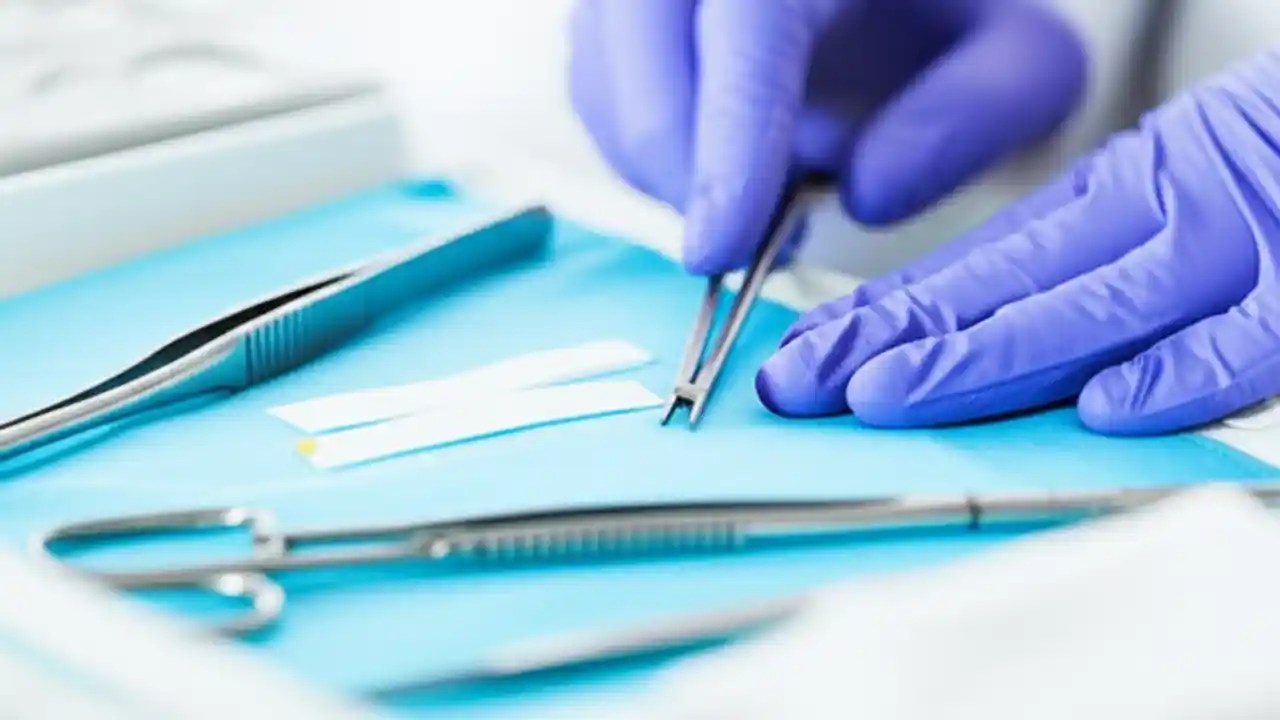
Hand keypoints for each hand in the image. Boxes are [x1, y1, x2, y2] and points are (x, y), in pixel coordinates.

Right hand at [568, 0, 1085, 273]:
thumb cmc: (965, 18)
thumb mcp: (1020, 61)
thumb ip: (974, 117)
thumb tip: (866, 195)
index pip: (745, 24)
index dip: (725, 141)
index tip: (724, 247)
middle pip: (640, 39)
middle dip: (675, 162)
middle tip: (738, 241)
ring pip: (605, 72)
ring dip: (663, 160)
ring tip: (764, 183)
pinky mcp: (620, 8)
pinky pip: (597, 87)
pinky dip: (645, 148)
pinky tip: (723, 160)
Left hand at [757, 51, 1279, 435]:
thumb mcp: (1182, 182)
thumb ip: (1104, 256)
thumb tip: (1041, 356)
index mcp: (1132, 191)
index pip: (986, 267)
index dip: (891, 314)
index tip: (809, 357)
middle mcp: (1172, 212)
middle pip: (1010, 290)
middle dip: (893, 343)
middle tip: (797, 386)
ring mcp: (1247, 238)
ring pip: (1099, 308)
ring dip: (988, 357)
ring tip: (885, 396)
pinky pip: (1258, 333)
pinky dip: (1186, 368)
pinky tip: (1104, 407)